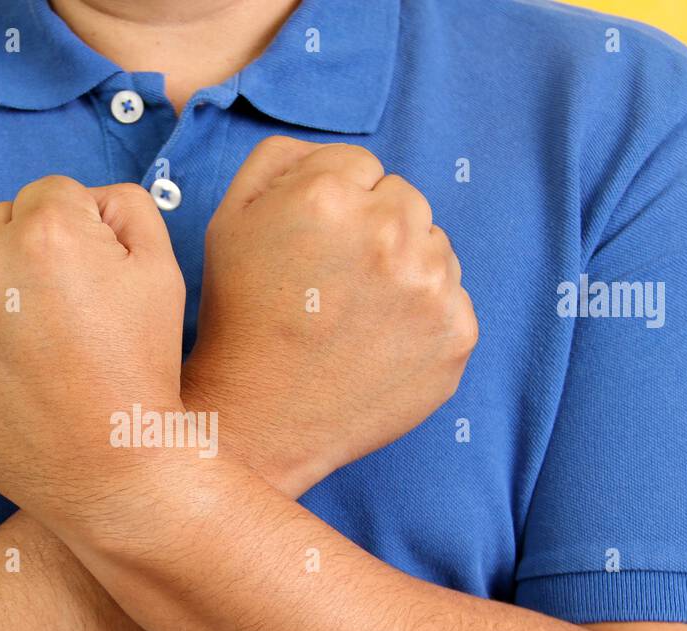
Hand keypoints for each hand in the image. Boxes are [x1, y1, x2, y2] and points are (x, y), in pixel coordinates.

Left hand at [0, 176, 186, 524]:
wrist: (108, 475)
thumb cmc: (139, 373)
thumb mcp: (162, 271)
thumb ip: (124, 205)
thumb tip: (84, 199)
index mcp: (44, 229)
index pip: (50, 194)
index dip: (80, 238)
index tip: (92, 289)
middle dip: (28, 259)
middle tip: (62, 323)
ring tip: (32, 351)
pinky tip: (0, 373)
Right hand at [183, 136, 477, 495]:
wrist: (259, 420)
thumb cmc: (240, 319)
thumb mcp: (230, 220)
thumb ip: (281, 160)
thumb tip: (332, 153)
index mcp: (329, 194)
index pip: (362, 167)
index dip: (332, 207)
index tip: (311, 249)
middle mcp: (388, 232)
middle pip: (406, 200)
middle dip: (374, 232)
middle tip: (332, 285)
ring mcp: (430, 287)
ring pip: (435, 247)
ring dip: (405, 270)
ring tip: (355, 315)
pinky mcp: (456, 335)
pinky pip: (454, 299)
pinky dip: (423, 318)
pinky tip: (379, 343)